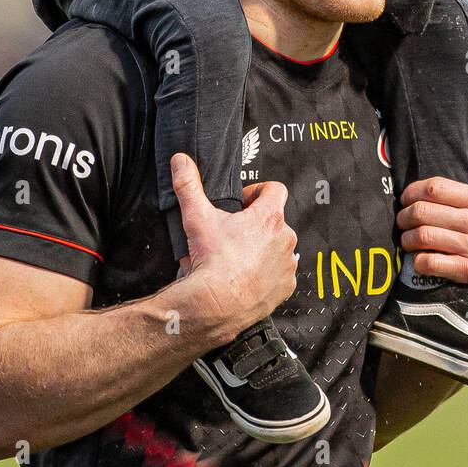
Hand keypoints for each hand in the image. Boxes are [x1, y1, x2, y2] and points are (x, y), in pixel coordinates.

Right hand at [167, 153, 298, 340]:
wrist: (217, 305)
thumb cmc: (212, 262)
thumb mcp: (197, 217)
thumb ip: (189, 185)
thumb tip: (180, 161)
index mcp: (269, 217)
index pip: (275, 189)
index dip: (257, 191)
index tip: (242, 203)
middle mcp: (285, 238)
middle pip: (275, 220)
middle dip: (256, 224)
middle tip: (233, 234)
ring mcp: (287, 264)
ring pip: (278, 247)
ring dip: (263, 248)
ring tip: (238, 257)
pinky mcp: (286, 286)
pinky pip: (280, 273)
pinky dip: (267, 273)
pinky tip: (247, 277)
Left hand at [397, 177, 467, 327]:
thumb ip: (462, 203)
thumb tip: (419, 194)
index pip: (435, 187)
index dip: (411, 193)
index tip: (405, 202)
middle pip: (423, 210)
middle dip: (404, 219)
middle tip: (402, 226)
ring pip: (423, 235)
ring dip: (407, 241)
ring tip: (407, 244)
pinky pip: (431, 262)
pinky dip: (418, 262)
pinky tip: (420, 263)